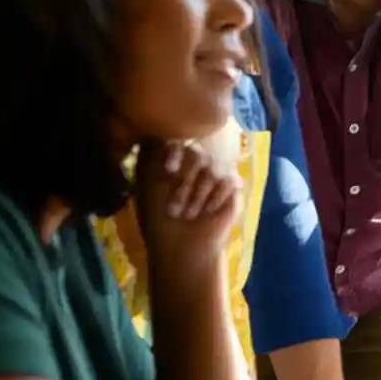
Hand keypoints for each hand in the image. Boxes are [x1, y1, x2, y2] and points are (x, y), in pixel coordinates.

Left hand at [134, 140, 241, 275]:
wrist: (181, 245)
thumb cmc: (159, 218)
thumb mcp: (147, 186)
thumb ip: (150, 157)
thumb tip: (154, 133)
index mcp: (174, 158)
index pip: (180, 140)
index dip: (176, 152)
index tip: (169, 170)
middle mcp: (196, 162)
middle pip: (198, 153)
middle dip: (185, 182)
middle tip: (175, 206)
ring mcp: (217, 172)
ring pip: (213, 167)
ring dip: (198, 193)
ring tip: (189, 213)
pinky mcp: (233, 187)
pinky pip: (230, 179)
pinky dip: (216, 196)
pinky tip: (207, 210)